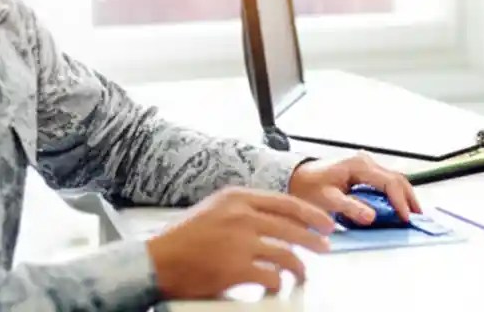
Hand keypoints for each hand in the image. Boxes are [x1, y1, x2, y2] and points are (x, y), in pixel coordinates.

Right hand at [146, 187, 334, 298]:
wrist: (158, 260)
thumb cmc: (183, 238)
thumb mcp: (215, 209)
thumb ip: (243, 209)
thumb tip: (275, 220)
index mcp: (237, 198)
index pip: (285, 203)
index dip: (310, 213)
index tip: (324, 222)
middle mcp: (241, 216)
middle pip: (292, 227)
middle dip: (314, 239)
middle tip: (325, 246)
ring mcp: (240, 242)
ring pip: (286, 253)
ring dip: (300, 266)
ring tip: (303, 272)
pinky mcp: (236, 268)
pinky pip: (271, 276)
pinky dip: (278, 282)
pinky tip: (278, 285)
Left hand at [288, 153, 420, 223]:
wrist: (296, 176)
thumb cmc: (309, 185)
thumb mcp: (326, 199)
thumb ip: (349, 207)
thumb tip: (371, 216)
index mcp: (359, 165)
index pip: (389, 182)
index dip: (400, 201)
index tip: (406, 217)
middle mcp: (365, 162)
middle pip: (397, 179)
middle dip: (409, 198)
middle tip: (417, 217)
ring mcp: (366, 165)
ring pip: (393, 179)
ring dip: (404, 196)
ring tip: (412, 214)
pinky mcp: (364, 172)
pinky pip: (385, 182)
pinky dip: (395, 194)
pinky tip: (398, 207)